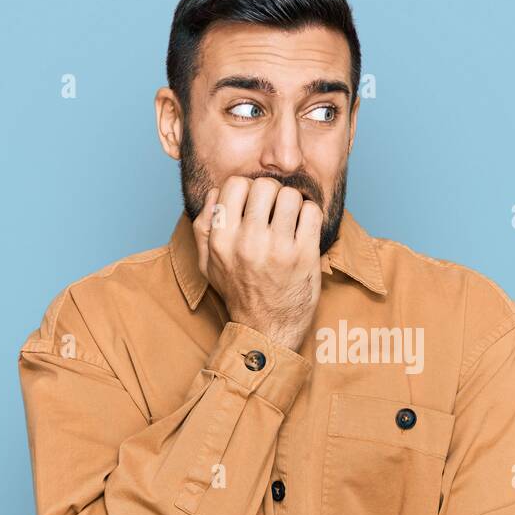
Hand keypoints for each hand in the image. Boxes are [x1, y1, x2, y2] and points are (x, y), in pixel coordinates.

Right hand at [191, 175, 322, 351]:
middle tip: (275, 210)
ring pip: (291, 195)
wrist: (266, 330)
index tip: (253, 204)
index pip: (234, 184)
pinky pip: (312, 212)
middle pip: (265, 185)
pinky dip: (310, 215)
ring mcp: (278, 249)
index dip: (247, 188)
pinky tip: (304, 229)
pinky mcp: (305, 256)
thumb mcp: (207, 265)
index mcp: (222, 240)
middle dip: (272, 192)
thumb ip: (203, 227)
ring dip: (294, 203)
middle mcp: (248, 242)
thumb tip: (213, 193)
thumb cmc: (238, 293)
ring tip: (290, 219)